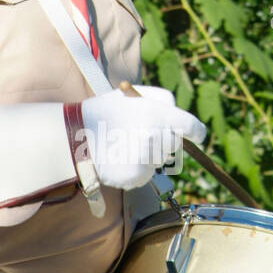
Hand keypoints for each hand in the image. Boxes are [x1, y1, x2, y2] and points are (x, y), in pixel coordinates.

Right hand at [79, 84, 206, 189]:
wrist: (74, 134)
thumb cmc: (103, 112)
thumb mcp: (132, 96)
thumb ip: (160, 104)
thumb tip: (182, 124)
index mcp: (158, 112)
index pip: (190, 126)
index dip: (196, 132)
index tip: (198, 136)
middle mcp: (156, 135)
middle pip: (174, 145)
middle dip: (163, 141)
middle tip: (141, 136)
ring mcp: (147, 157)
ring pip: (160, 160)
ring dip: (149, 155)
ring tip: (125, 146)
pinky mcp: (137, 176)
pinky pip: (147, 174)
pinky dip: (137, 170)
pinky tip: (120, 159)